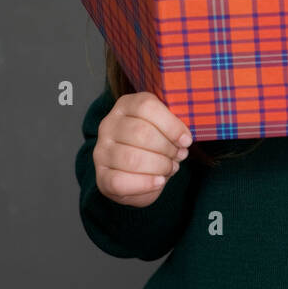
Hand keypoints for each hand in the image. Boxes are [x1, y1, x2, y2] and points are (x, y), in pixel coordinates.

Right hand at [94, 92, 192, 206]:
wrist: (136, 171)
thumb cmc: (155, 144)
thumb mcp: (166, 127)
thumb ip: (175, 127)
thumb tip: (183, 140)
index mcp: (126, 105)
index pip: (146, 107)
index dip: (171, 125)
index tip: (186, 140)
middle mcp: (109, 125)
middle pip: (141, 132)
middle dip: (167, 148)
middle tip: (178, 156)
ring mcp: (102, 151)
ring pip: (132, 158)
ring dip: (159, 166)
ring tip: (170, 168)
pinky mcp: (101, 177)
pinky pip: (120, 181)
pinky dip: (145, 183)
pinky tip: (159, 181)